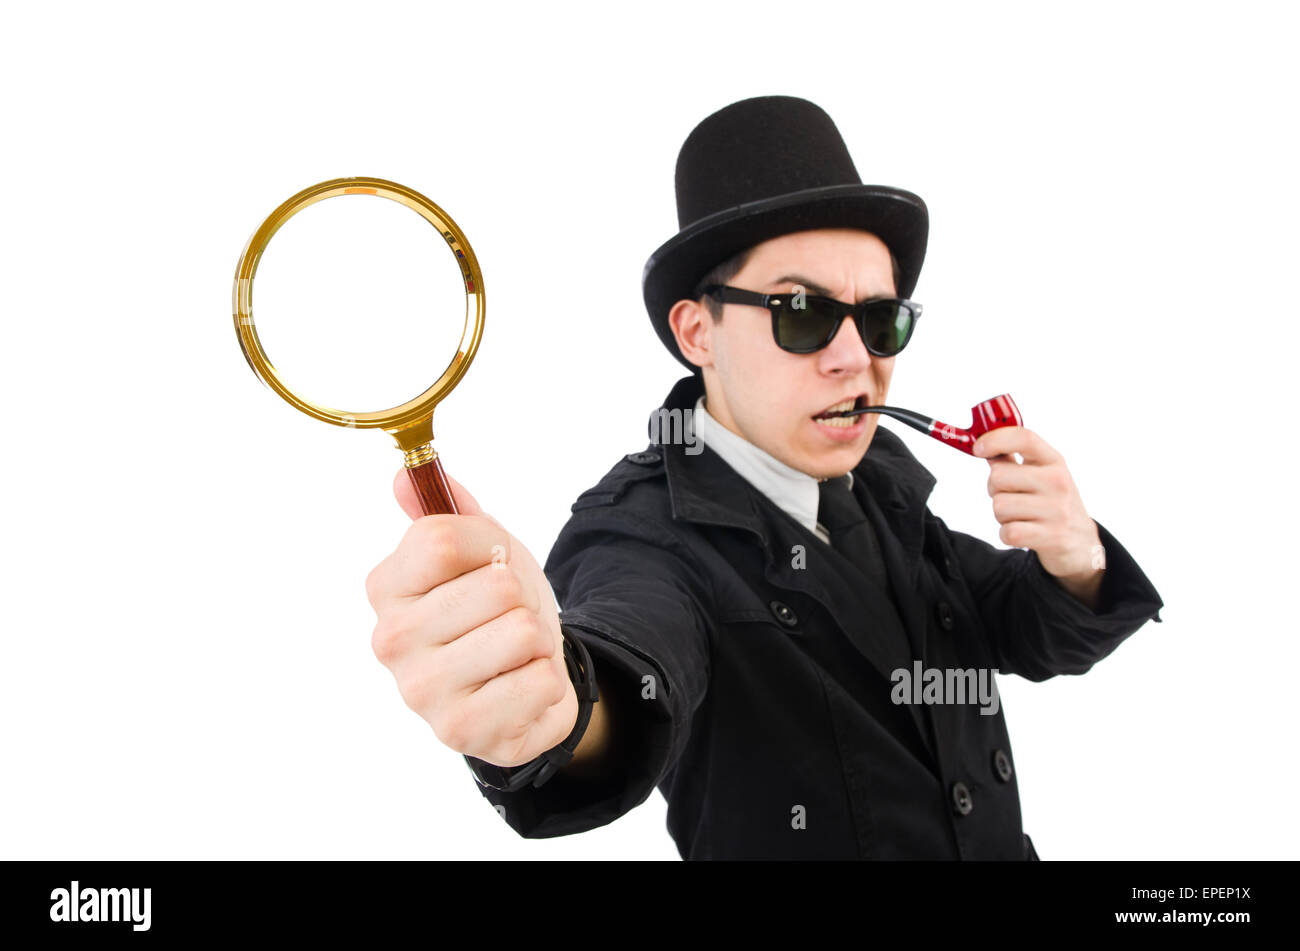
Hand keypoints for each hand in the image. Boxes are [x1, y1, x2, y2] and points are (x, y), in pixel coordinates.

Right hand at [364, 470, 577, 767]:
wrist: (523, 681)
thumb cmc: (495, 611)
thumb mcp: (482, 551)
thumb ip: (449, 513)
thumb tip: (403, 476)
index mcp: (386, 586)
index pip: (444, 538)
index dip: (491, 543)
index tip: (492, 561)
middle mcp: (390, 640)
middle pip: (496, 586)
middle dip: (522, 596)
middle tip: (508, 616)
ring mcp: (421, 691)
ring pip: (524, 631)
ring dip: (537, 639)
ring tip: (515, 652)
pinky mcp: (462, 730)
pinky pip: (541, 679)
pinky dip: (545, 679)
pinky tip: (519, 686)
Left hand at [973, 427, 1104, 607]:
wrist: (1080, 540)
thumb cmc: (1050, 501)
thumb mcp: (1040, 474)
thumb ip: (1011, 460)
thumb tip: (980, 445)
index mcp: (1054, 461)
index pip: (1024, 438)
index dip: (995, 440)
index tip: (978, 449)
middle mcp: (1058, 482)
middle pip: (998, 476)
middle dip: (994, 489)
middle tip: (1011, 496)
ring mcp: (1057, 510)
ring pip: (999, 506)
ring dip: (1001, 514)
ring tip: (1021, 515)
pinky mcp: (1051, 536)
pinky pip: (1007, 532)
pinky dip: (1008, 534)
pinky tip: (1024, 531)